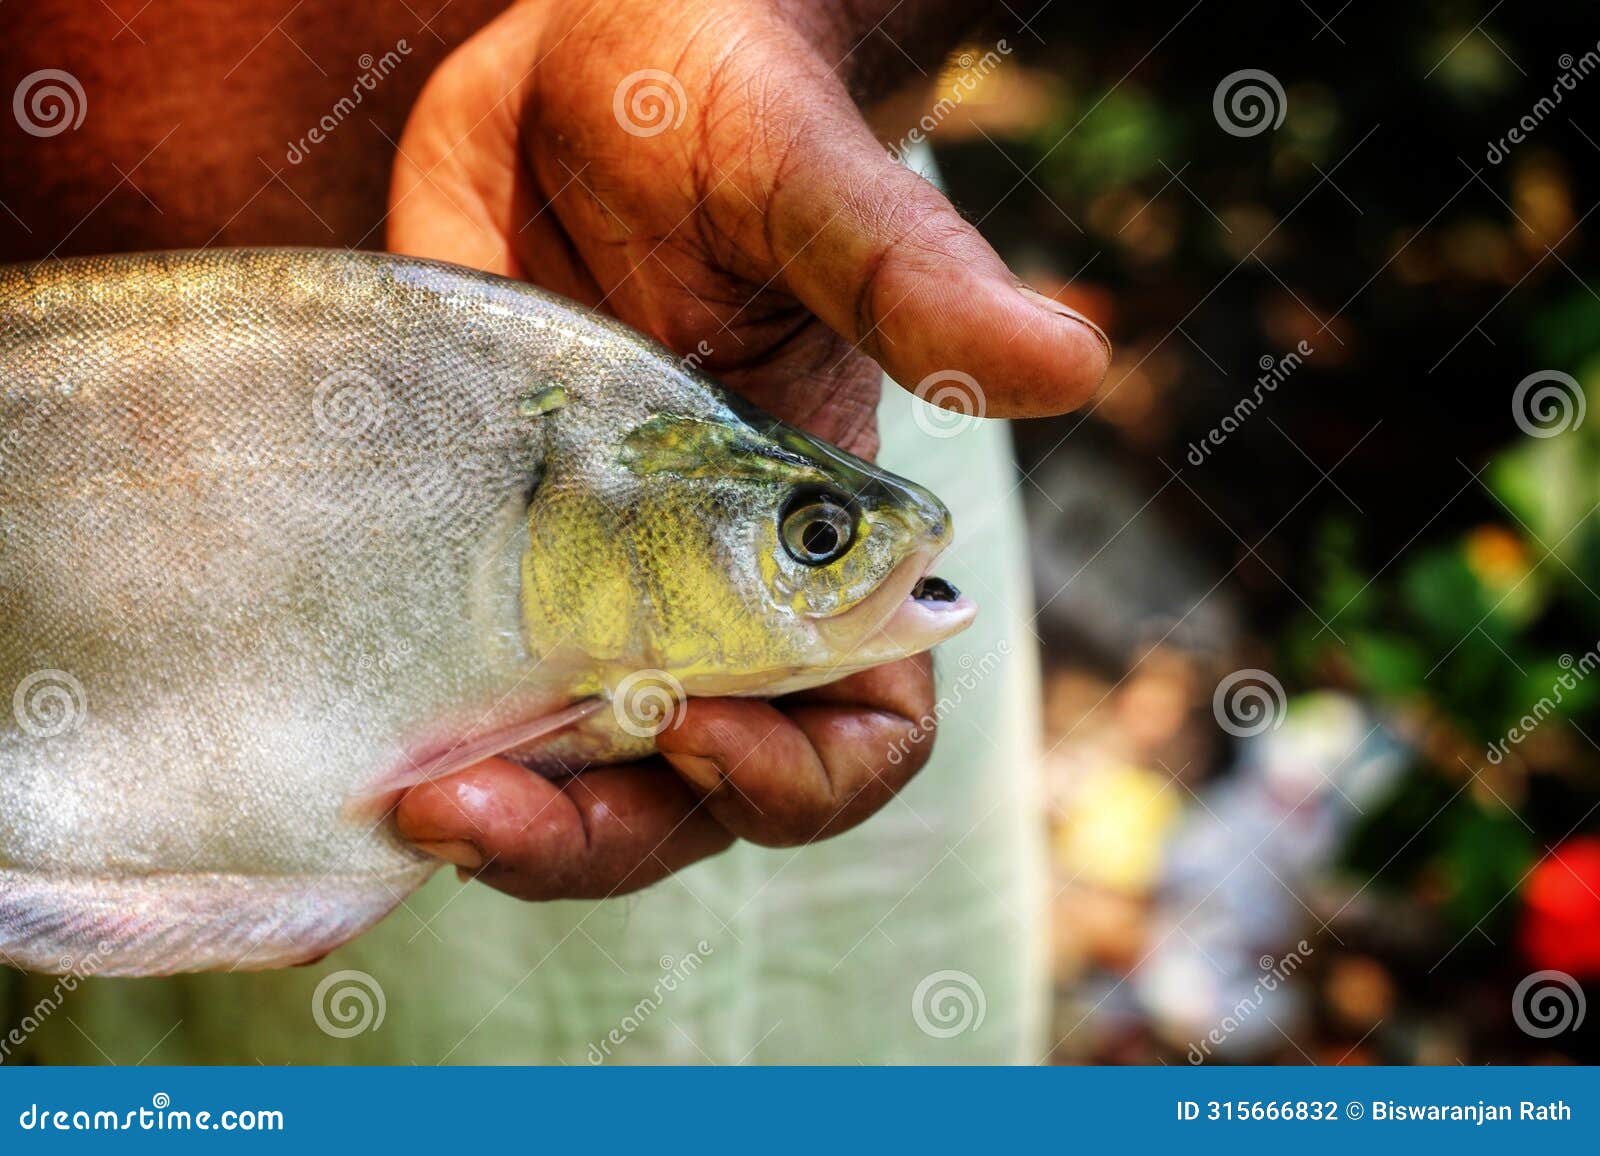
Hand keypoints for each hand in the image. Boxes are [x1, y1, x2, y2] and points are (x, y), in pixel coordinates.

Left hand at [386, 0, 1109, 897]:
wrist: (581, 70)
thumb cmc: (730, 112)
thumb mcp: (805, 189)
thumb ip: (911, 279)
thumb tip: (1069, 362)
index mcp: (821, 542)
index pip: (858, 730)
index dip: (796, 773)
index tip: (699, 725)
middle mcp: (711, 589)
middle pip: (688, 792)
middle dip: (597, 835)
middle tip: (472, 811)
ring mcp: (587, 581)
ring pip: (567, 769)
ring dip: (499, 816)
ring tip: (403, 796)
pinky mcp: (479, 549)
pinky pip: (457, 689)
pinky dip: (415, 735)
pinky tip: (344, 733)